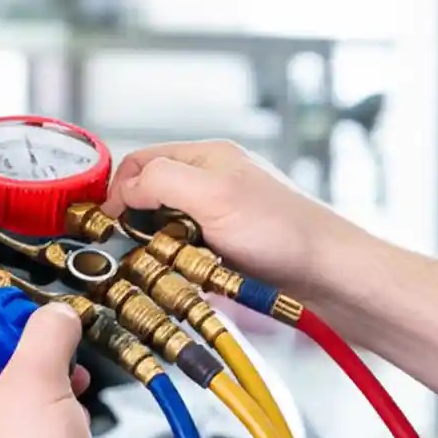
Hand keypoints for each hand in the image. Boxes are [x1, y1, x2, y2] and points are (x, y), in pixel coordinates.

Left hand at [0, 303, 114, 437]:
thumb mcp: (41, 373)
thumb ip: (48, 331)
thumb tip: (56, 315)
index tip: (12, 311)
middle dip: (25, 352)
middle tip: (48, 344)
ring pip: (14, 400)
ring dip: (45, 383)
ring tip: (68, 379)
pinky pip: (32, 432)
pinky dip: (54, 417)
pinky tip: (74, 418)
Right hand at [100, 140, 369, 300]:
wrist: (332, 276)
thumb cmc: (287, 233)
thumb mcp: (214, 196)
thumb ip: (163, 182)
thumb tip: (124, 188)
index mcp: (207, 158)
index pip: (141, 161)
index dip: (117, 189)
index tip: (105, 222)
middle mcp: (213, 182)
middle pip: (150, 196)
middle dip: (135, 223)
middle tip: (130, 249)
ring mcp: (221, 215)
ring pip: (165, 229)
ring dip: (157, 249)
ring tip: (162, 265)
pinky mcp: (229, 247)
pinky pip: (186, 254)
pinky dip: (178, 267)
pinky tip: (186, 278)